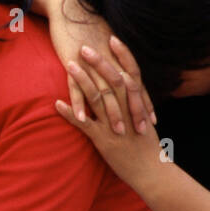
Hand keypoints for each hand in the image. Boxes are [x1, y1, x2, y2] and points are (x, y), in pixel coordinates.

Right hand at [48, 0, 155, 134]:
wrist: (71, 6)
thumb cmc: (89, 25)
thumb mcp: (108, 42)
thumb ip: (118, 60)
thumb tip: (126, 76)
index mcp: (118, 58)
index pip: (136, 85)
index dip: (145, 103)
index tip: (152, 121)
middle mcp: (109, 62)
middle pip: (124, 92)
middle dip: (133, 113)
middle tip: (139, 132)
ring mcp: (90, 63)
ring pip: (104, 92)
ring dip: (111, 114)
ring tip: (115, 132)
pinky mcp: (72, 62)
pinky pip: (76, 85)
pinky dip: (79, 102)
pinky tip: (81, 117)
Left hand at [54, 36, 166, 189]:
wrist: (153, 173)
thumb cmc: (148, 148)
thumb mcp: (144, 121)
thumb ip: (136, 104)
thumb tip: (128, 88)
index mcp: (139, 104)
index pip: (133, 73)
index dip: (123, 55)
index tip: (112, 37)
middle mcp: (128, 111)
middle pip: (113, 80)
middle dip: (99, 62)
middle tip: (84, 46)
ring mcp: (115, 124)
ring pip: (98, 97)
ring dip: (82, 80)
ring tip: (69, 66)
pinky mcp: (104, 140)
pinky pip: (85, 124)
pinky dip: (71, 113)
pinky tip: (57, 103)